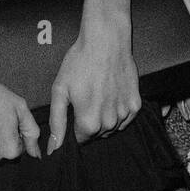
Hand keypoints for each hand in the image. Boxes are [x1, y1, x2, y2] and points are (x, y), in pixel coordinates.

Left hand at [49, 22, 139, 148]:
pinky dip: (117, 111)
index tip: (73, 110)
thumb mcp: (60, 90)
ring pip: (111, 127)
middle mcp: (110, 123)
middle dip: (88, 121)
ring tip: (97, 93)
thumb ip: (57, 122)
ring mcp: (125, 114)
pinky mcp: (136, 104)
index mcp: (89, 122)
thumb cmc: (79, 62)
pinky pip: (125, 118)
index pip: (81, 138)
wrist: (105, 42)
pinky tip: (109, 93)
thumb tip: (52, 148)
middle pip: (96, 133)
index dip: (74, 125)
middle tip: (84, 98)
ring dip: (103, 117)